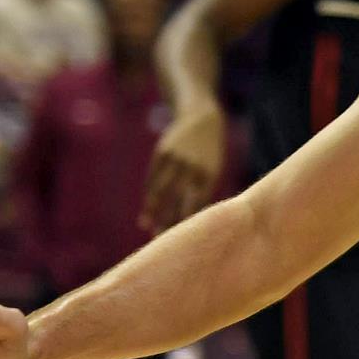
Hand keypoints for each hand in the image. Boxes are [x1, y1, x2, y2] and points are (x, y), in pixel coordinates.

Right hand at [141, 105, 225, 231]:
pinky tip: (146, 209)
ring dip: (154, 209)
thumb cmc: (210, 153)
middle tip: (160, 239)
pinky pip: (153, 178)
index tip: (182, 240)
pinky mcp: (163, 152)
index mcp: (210, 175)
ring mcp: (176, 160)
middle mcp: (193, 168)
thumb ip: (201, 192)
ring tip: (148, 227)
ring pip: (162, 189)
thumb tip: (190, 220)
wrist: (202, 118)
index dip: (188, 222)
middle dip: (168, 219)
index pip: (197, 204)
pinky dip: (149, 194)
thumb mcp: (212, 171)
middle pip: (177, 199)